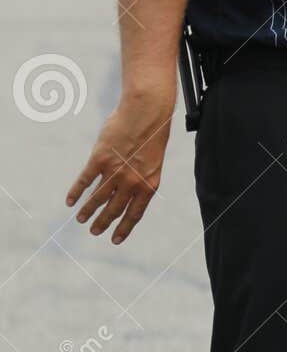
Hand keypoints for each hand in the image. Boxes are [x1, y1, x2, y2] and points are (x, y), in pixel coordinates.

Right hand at [66, 89, 174, 244]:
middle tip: (94, 231)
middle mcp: (132, 181)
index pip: (135, 213)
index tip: (114, 239)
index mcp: (149, 183)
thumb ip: (140, 177)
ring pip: (98, 198)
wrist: (147, 112)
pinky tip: (70, 201)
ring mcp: (115, 171)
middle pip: (114, 209)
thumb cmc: (151, 134)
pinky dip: (76, 192)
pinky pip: (84, 181)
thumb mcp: (152, 161)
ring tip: (81, 219)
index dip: (124, 228)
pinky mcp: (100, 159)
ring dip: (88, 211)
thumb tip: (124, 190)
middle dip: (103, 223)